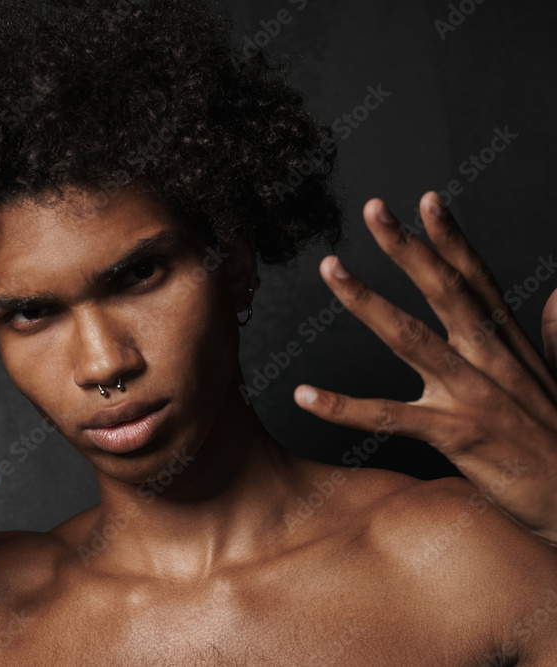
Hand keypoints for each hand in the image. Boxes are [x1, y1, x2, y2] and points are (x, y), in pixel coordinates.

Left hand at [293, 192, 556, 543]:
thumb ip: (552, 338)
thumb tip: (555, 299)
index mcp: (509, 345)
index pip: (477, 279)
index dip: (451, 238)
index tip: (426, 199)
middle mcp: (492, 360)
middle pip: (445, 290)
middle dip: (407, 247)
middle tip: (373, 209)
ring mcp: (474, 396)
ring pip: (411, 338)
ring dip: (367, 302)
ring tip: (331, 270)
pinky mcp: (458, 435)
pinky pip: (390, 418)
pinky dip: (343, 409)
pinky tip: (304, 396)